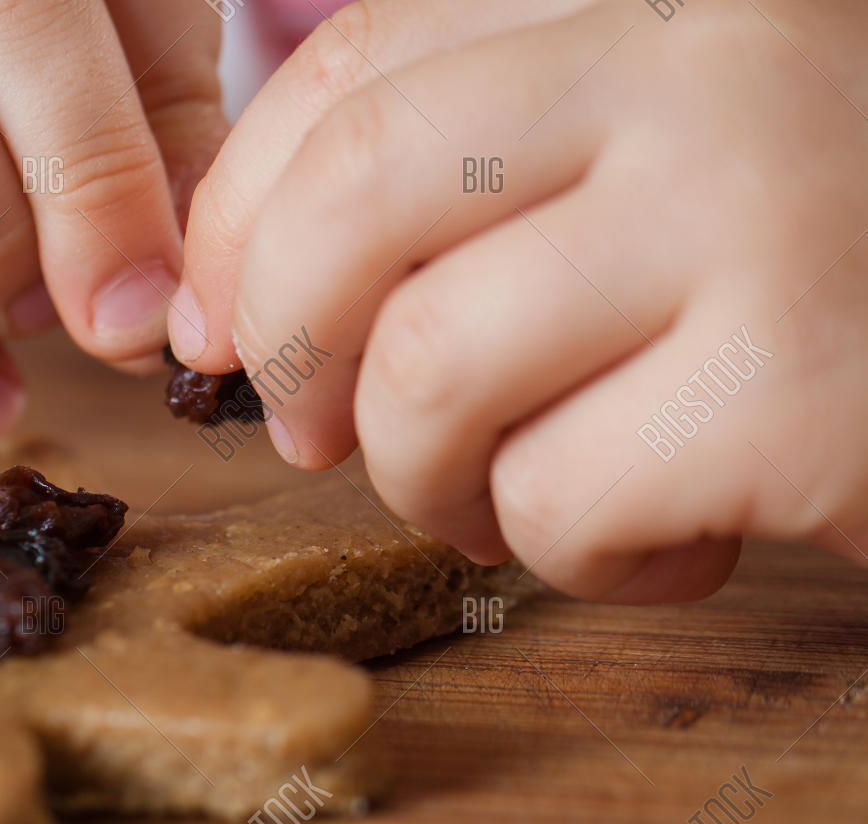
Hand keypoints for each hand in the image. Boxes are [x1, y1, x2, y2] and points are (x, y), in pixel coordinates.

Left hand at [173, 0, 867, 601]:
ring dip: (431, 480)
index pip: (350, 70)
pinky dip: (575, 560)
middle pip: (356, 202)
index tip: (225, 332)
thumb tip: (227, 308)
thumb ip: (477, 192)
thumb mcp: (661, 174)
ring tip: (513, 503)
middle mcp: (710, 55)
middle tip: (322, 435)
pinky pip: (561, 499)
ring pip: (437, 370)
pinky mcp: (804, 381)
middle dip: (290, 350)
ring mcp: (762, 207)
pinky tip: (667, 546)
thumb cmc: (840, 267)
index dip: (241, 223)